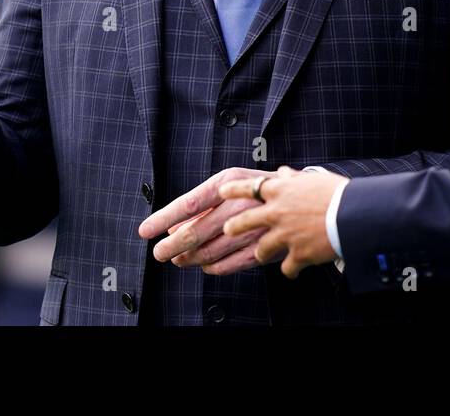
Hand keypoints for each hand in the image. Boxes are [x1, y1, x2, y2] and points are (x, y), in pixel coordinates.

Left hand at [138, 166, 277, 275]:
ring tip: (179, 260)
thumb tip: (172, 226)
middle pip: (196, 231)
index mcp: (228, 182)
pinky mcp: (263, 248)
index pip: (188, 203)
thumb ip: (202, 204)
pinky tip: (206, 266)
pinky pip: (230, 265)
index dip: (163, 218)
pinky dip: (213, 268)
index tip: (145, 230)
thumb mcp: (231, 184)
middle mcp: (238, 204)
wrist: (304, 195)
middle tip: (159, 253)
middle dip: (172, 246)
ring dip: (190, 259)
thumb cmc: (259, 188)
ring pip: (210, 252)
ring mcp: (252, 227)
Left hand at [220, 166, 347, 277]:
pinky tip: (293, 272)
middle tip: (228, 230)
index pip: (248, 187)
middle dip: (234, 228)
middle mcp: (277, 212)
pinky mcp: (297, 255)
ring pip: (261, 249)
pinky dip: (290, 270)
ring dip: (262, 252)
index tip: (222, 192)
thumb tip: (282, 172)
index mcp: (281, 190)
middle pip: (244, 222)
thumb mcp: (313, 179)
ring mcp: (285, 235)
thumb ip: (293, 177)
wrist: (353, 215)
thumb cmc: (337, 193)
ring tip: (262, 254)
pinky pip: (286, 268)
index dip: (233, 190)